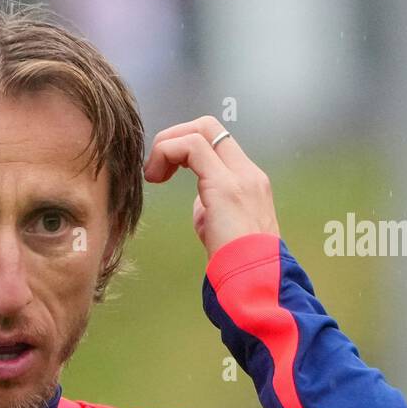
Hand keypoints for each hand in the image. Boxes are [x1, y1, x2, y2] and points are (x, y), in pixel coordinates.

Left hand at [143, 116, 278, 259]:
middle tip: (154, 168)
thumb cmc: (237, 265)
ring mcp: (240, 177)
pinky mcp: (225, 187)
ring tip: (153, 175)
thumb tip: (200, 202)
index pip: (216, 141)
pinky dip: (167, 153)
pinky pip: (191, 147)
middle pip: (208, 125)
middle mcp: (248, 173)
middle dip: (173, 137)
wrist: (253, 282)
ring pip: (199, 130)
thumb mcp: (223, 228)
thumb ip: (213, 207)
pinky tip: (156, 178)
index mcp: (249, 180)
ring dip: (166, 145)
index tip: (165, 172)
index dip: (184, 146)